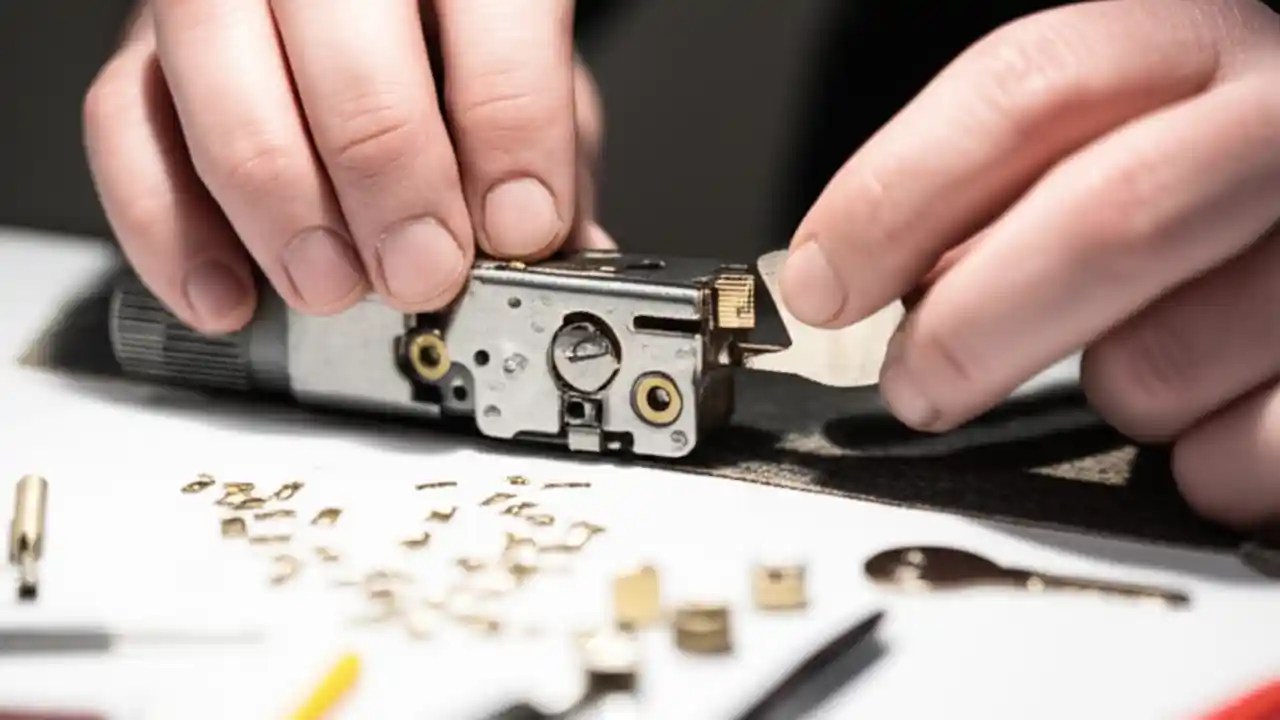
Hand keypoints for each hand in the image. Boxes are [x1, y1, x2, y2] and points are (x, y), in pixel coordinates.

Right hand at [84, 0, 608, 334]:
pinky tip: (229, 297)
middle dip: (389, 175)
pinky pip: (124, 124)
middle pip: (345, 36)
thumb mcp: (522, 77)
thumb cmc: (454, 37)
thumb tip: (567, 254)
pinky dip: (168, 227)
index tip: (518, 227)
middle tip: (420, 272)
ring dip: (277, 197)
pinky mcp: (147, 47)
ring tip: (331, 287)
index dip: (510, 130)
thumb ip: (547, 153)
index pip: (490, 11)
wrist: (365, 3)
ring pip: (217, 64)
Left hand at [779, 0, 1279, 528]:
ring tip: (1137, 371)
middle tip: (912, 383)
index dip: (898, 191)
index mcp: (1200, 54)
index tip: (823, 279)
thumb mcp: (1126, 148)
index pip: (1030, 87)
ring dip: (1109, 394)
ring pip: (1160, 360)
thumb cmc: (1224, 210)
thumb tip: (858, 273)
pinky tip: (1216, 420)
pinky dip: (1195, 465)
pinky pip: (1239, 454)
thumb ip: (1010, 192)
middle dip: (969, 324)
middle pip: (1107, 215)